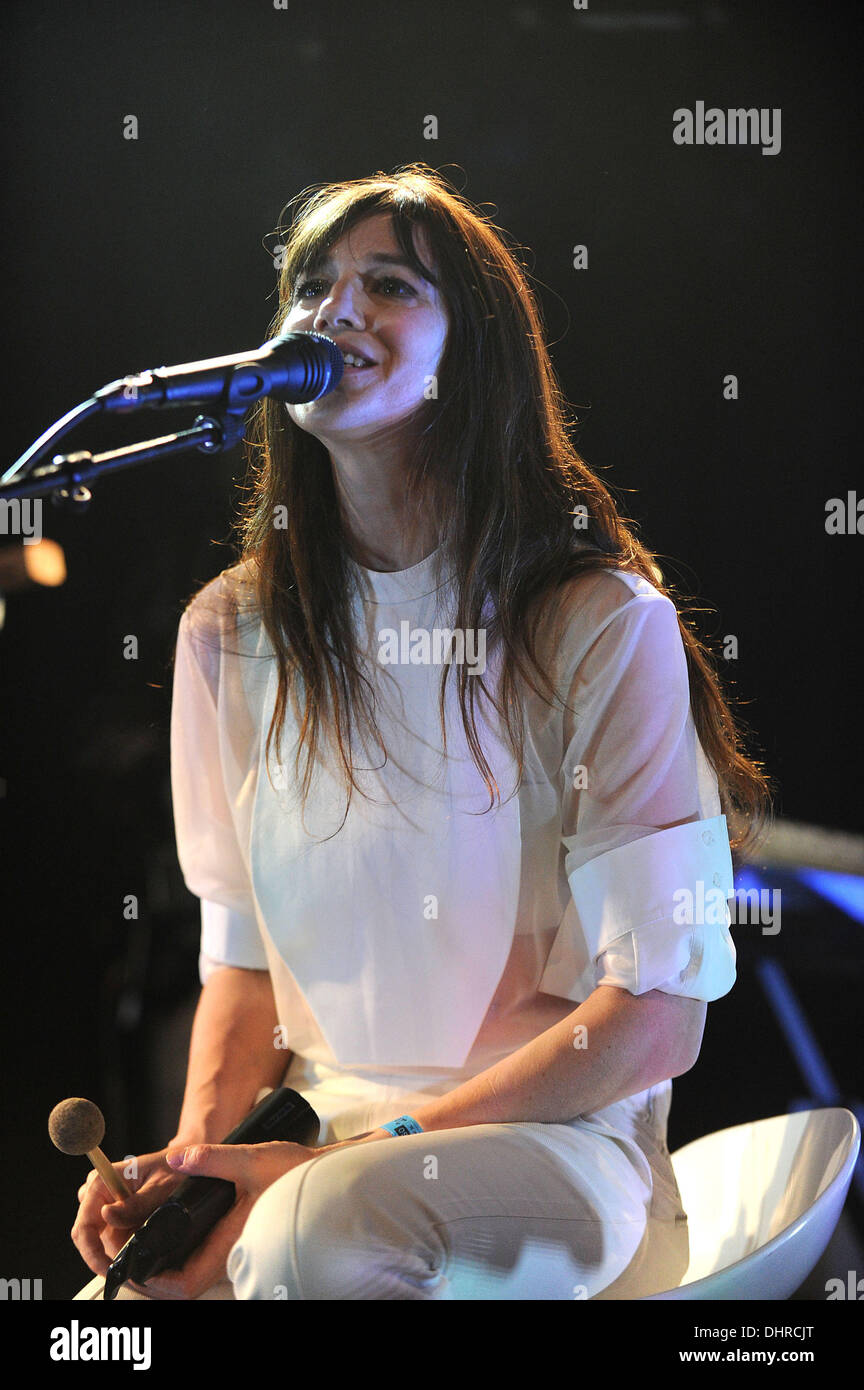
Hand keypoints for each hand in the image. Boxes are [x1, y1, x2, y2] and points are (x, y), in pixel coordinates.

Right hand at [71, 1147, 184, 1278]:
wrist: (186, 1166)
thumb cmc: (174, 1170)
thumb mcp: (161, 1186)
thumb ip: (137, 1203)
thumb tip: (106, 1214)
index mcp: (102, 1181)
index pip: (84, 1225)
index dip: (93, 1253)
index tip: (109, 1269)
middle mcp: (98, 1193)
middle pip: (89, 1238)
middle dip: (111, 1252)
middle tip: (135, 1262)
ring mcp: (104, 1204)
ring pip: (103, 1240)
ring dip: (123, 1247)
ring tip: (148, 1239)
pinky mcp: (114, 1214)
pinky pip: (114, 1238)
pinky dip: (129, 1243)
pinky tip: (145, 1237)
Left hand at [120, 1140, 320, 1300]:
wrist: (322, 1176)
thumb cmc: (294, 1172)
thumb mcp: (252, 1159)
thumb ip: (212, 1159)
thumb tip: (177, 1158)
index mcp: (229, 1244)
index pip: (185, 1285)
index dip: (153, 1282)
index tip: (130, 1263)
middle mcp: (228, 1254)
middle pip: (179, 1286)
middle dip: (146, 1274)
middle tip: (120, 1246)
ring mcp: (230, 1249)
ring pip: (186, 1273)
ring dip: (157, 1262)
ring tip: (131, 1235)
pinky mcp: (231, 1238)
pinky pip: (195, 1258)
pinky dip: (172, 1251)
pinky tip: (159, 1228)